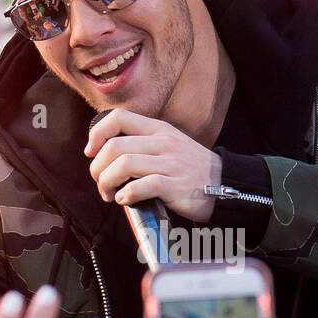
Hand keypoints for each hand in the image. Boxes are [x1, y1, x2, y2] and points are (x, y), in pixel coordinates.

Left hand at [84, 109, 221, 222]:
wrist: (226, 184)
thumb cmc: (192, 169)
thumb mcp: (170, 145)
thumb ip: (143, 143)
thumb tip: (108, 154)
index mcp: (159, 129)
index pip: (118, 117)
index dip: (97, 133)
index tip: (90, 152)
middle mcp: (163, 142)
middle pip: (114, 146)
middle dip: (97, 168)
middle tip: (100, 182)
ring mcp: (170, 163)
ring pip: (124, 165)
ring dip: (107, 182)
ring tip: (109, 194)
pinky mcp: (175, 186)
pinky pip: (142, 186)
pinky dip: (126, 195)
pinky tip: (125, 200)